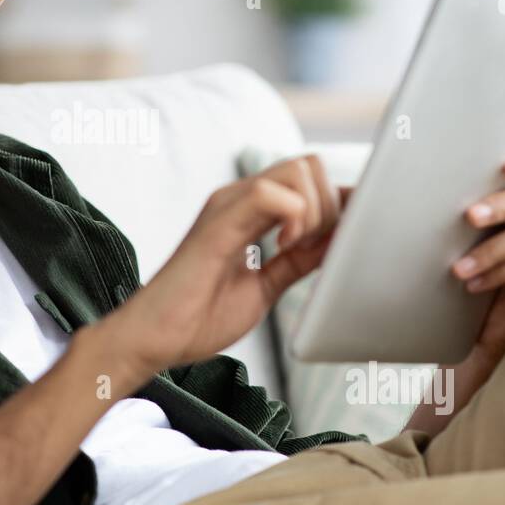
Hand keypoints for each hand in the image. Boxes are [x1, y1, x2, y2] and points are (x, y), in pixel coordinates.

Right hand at [111, 155, 343, 376]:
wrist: (155, 339)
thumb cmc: (199, 317)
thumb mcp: (266, 286)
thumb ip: (297, 261)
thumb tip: (337, 242)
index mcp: (249, 211)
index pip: (307, 180)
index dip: (338, 203)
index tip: (349, 236)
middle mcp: (239, 199)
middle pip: (309, 165)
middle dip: (330, 205)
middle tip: (314, 248)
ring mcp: (228, 205)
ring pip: (296, 171)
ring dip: (314, 211)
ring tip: (295, 248)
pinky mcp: (218, 221)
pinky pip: (270, 192)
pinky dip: (293, 217)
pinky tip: (283, 246)